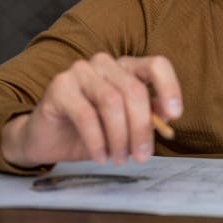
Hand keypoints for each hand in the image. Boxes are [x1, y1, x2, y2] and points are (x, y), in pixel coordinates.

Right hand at [0, 53, 181, 167]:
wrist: (48, 139)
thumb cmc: (92, 130)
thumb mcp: (126, 125)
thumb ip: (147, 116)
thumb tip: (167, 118)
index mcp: (126, 67)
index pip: (156, 65)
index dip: (170, 88)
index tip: (174, 116)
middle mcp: (105, 63)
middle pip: (134, 90)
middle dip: (141, 127)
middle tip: (142, 156)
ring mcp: (81, 71)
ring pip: (112, 102)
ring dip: (120, 137)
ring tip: (120, 159)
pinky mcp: (60, 86)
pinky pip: (86, 115)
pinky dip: (98, 140)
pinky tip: (101, 156)